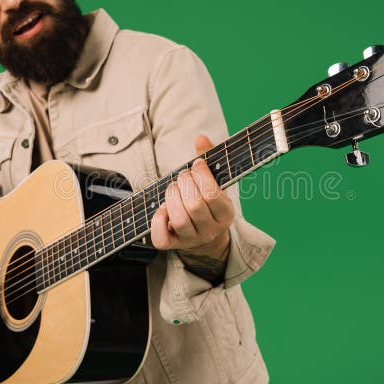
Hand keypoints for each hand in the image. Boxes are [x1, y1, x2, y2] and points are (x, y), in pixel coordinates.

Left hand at [151, 135, 234, 274]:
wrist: (205, 236)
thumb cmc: (209, 202)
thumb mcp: (215, 182)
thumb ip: (208, 159)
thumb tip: (200, 138)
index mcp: (226, 215)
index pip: (213, 194)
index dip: (201, 175)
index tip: (196, 164)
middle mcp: (210, 230)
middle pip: (195, 205)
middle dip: (184, 183)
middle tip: (182, 176)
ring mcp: (191, 240)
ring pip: (179, 219)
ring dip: (172, 197)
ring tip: (173, 188)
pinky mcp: (172, 245)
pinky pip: (161, 237)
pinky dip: (158, 220)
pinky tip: (163, 209)